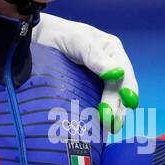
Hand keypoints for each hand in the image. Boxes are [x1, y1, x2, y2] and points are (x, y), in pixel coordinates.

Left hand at [32, 13, 138, 133]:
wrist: (37, 40)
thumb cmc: (59, 35)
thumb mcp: (79, 41)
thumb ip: (96, 57)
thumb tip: (116, 74)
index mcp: (113, 52)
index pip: (125, 74)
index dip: (127, 91)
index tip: (127, 103)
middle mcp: (110, 67)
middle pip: (120, 91)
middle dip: (118, 108)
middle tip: (112, 124)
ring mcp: (99, 82)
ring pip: (112, 101)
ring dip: (112, 116)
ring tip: (109, 129)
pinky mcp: (87, 93)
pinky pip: (96, 105)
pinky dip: (98, 117)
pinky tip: (99, 128)